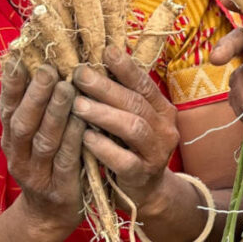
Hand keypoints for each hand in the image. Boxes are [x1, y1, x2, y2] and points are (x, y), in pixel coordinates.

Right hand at [0, 61, 85, 234]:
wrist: (51, 216)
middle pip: (22, 122)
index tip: (18, 57)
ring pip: (43, 141)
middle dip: (34, 95)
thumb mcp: (35, 136)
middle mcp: (20, 155)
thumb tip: (37, 62)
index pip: (7, 108)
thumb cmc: (49, 162)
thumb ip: (36, 107)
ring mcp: (38, 174)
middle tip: (47, 68)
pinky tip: (82, 121)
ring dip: (54, 113)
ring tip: (66, 87)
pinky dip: (73, 140)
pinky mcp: (60, 189)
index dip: (11, 84)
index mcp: (13, 138)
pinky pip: (66, 161)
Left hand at [71, 46, 179, 215]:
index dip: (126, 67)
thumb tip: (94, 62)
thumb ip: (122, 96)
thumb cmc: (131, 147)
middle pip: (136, 102)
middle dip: (106, 87)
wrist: (147, 191)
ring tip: (77, 105)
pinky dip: (104, 147)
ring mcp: (156, 153)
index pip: (144, 83)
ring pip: (133, 127)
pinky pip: (124, 160)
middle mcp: (165, 128)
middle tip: (79, 75)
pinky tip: (86, 138)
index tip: (105, 50)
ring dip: (104, 114)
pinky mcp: (142, 175)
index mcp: (162, 109)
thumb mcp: (133, 119)